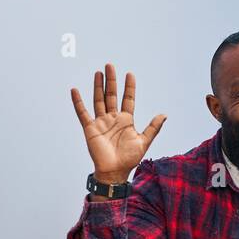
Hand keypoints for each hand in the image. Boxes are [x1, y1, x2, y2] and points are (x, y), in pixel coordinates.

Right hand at [70, 63, 166, 182]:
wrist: (115, 172)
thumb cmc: (129, 159)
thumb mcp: (144, 142)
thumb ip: (153, 128)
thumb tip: (164, 114)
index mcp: (126, 121)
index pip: (128, 99)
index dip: (129, 87)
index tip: (130, 74)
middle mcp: (113, 119)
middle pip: (112, 95)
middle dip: (112, 81)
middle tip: (110, 65)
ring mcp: (101, 122)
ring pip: (99, 100)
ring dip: (98, 86)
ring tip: (99, 72)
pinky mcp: (90, 128)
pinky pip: (82, 113)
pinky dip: (78, 102)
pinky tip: (75, 90)